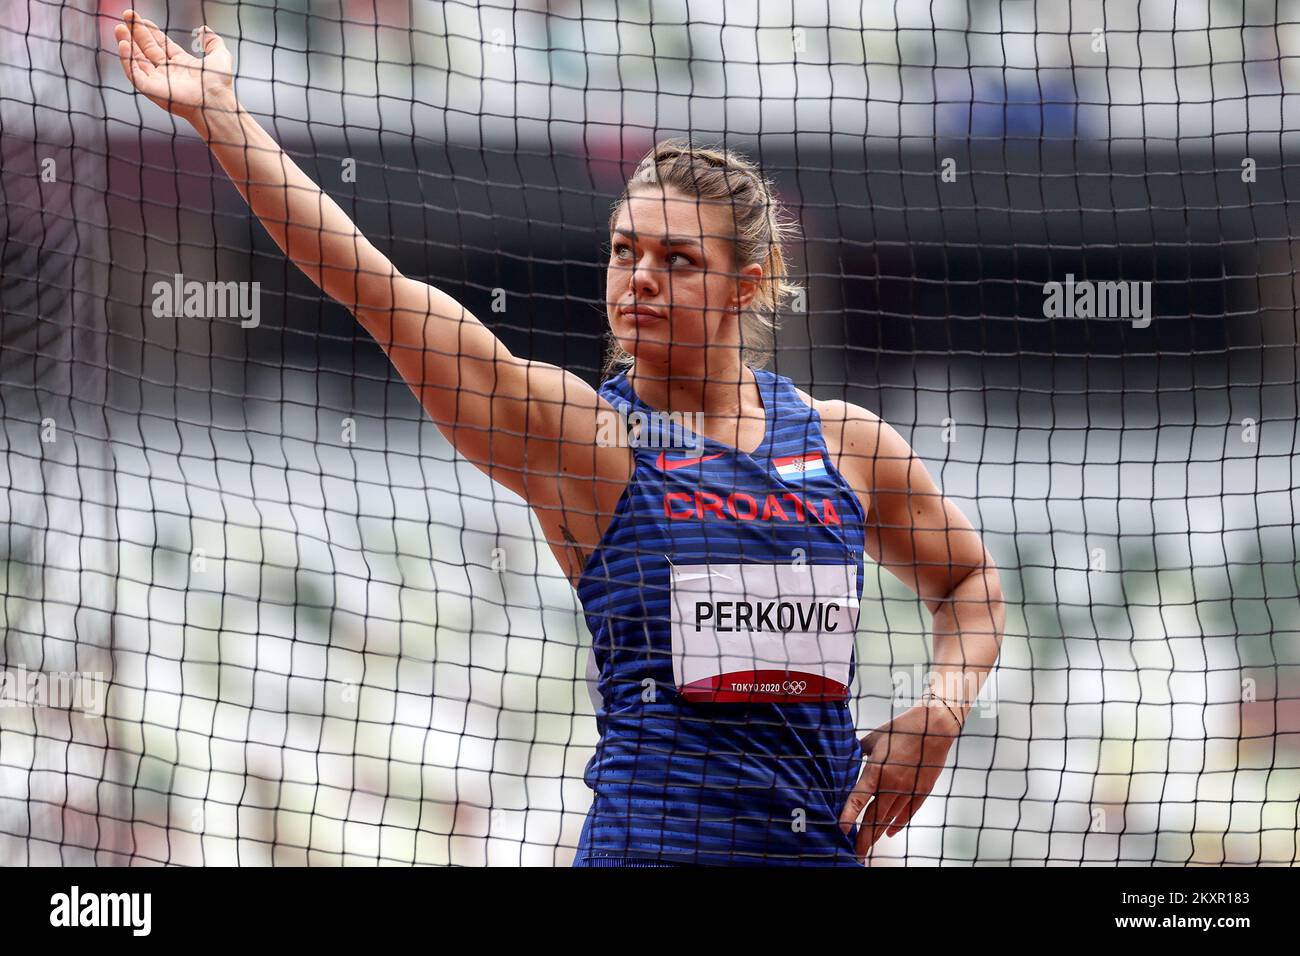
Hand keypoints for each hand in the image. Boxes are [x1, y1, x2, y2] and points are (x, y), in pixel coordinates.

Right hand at [113, 10, 233, 121]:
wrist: (214, 100)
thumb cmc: (219, 84)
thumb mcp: (220, 56)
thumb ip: (212, 41)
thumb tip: (204, 29)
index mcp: (181, 64)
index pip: (160, 44)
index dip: (150, 31)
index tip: (141, 18)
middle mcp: (168, 72)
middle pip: (147, 49)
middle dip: (136, 32)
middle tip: (127, 15)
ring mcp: (158, 81)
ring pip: (137, 60)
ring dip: (127, 43)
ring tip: (119, 28)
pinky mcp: (151, 90)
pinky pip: (134, 74)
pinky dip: (127, 60)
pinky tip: (123, 44)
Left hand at [838, 703, 960, 860]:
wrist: (934, 727)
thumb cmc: (901, 728)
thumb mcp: (874, 738)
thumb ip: (859, 752)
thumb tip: (845, 758)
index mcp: (877, 770)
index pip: (858, 798)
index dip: (848, 816)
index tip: (840, 830)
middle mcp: (893, 784)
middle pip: (875, 817)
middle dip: (864, 838)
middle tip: (855, 854)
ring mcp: (909, 790)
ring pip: (890, 818)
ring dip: (878, 834)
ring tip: (868, 846)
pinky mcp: (922, 791)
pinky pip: (907, 813)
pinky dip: (897, 824)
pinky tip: (889, 833)